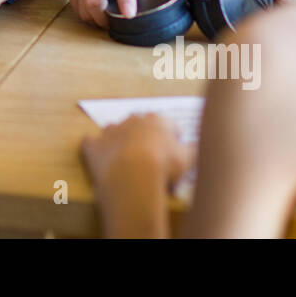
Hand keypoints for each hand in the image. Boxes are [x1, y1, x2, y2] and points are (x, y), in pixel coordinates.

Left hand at [81, 113, 194, 236]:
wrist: (133, 176)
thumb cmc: (165, 165)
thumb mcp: (190, 158)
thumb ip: (197, 149)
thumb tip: (204, 145)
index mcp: (157, 120)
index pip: (168, 123)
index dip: (173, 136)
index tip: (176, 148)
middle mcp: (132, 120)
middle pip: (140, 124)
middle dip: (146, 137)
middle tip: (153, 157)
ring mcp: (110, 132)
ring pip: (115, 131)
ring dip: (121, 142)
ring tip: (128, 161)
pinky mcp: (93, 146)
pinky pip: (91, 143)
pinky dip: (95, 149)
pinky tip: (100, 159)